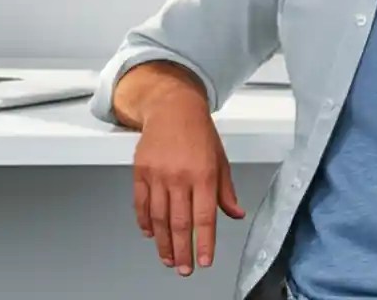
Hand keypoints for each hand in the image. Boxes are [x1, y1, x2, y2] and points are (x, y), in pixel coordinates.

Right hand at [132, 92, 245, 276]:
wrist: (172, 107)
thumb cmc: (198, 131)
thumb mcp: (220, 159)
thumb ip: (226, 190)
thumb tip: (236, 214)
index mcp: (204, 174)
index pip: (205, 217)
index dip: (205, 243)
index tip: (204, 261)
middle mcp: (180, 176)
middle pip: (180, 223)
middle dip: (182, 251)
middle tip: (184, 269)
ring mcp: (158, 174)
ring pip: (159, 217)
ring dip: (163, 242)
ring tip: (168, 259)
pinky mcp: (140, 171)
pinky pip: (140, 203)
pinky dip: (144, 222)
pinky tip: (151, 234)